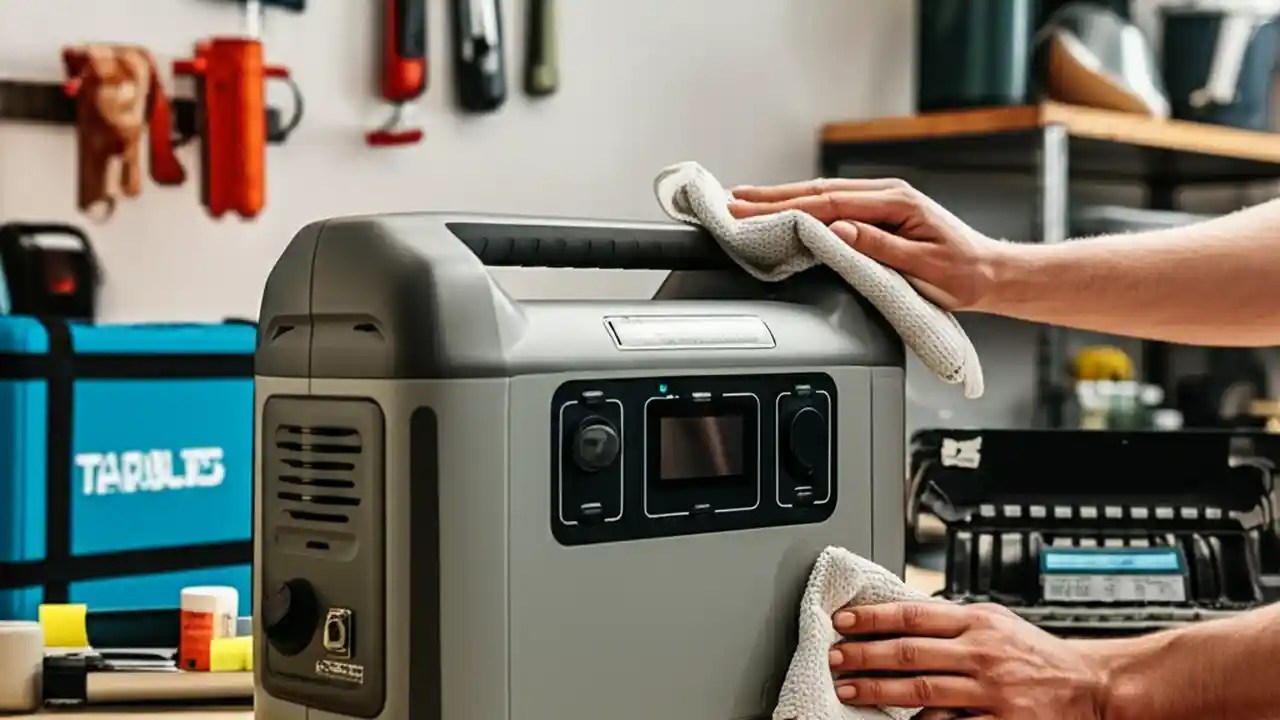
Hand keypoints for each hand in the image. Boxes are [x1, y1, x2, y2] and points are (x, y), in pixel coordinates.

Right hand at [728, 178, 1006, 311]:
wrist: (992, 273)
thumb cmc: (964, 275)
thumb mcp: (924, 265)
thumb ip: (879, 246)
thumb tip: (838, 230)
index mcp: (895, 202)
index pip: (828, 201)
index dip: (785, 206)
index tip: (750, 210)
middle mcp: (887, 194)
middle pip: (818, 190)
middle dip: (772, 196)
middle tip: (732, 200)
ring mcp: (884, 201)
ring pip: (823, 194)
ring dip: (784, 198)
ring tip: (747, 200)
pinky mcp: (881, 214)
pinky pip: (834, 204)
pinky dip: (805, 205)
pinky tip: (787, 209)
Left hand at [827, 602, 1108, 719]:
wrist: (1091, 685)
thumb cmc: (1037, 654)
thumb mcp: (996, 622)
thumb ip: (953, 620)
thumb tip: (901, 618)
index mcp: (978, 622)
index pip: (913, 614)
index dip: (873, 618)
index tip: (843, 621)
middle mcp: (982, 653)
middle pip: (910, 652)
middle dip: (865, 655)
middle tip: (834, 658)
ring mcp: (991, 690)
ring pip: (923, 690)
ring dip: (879, 690)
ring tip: (850, 690)